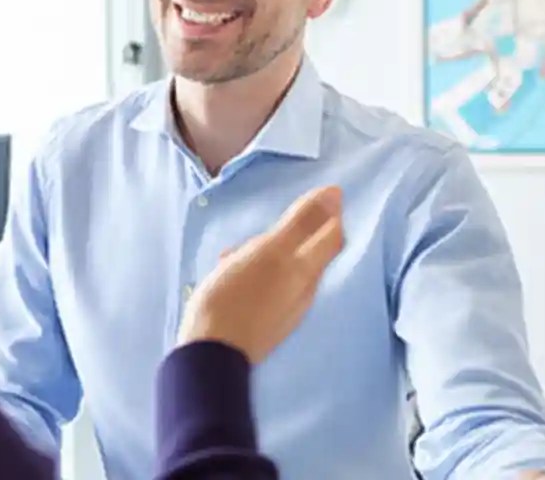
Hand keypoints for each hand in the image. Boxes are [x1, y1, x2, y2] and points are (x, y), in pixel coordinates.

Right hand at [177, 186, 343, 363]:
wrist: (210, 353)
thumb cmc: (236, 295)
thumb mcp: (269, 250)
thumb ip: (302, 222)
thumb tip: (335, 193)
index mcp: (306, 273)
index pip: (331, 239)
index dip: (331, 216)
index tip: (322, 197)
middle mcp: (302, 294)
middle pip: (307, 256)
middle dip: (292, 235)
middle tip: (269, 224)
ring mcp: (282, 313)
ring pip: (283, 273)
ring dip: (266, 255)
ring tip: (235, 252)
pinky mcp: (261, 325)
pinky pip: (265, 291)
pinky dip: (253, 276)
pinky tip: (227, 276)